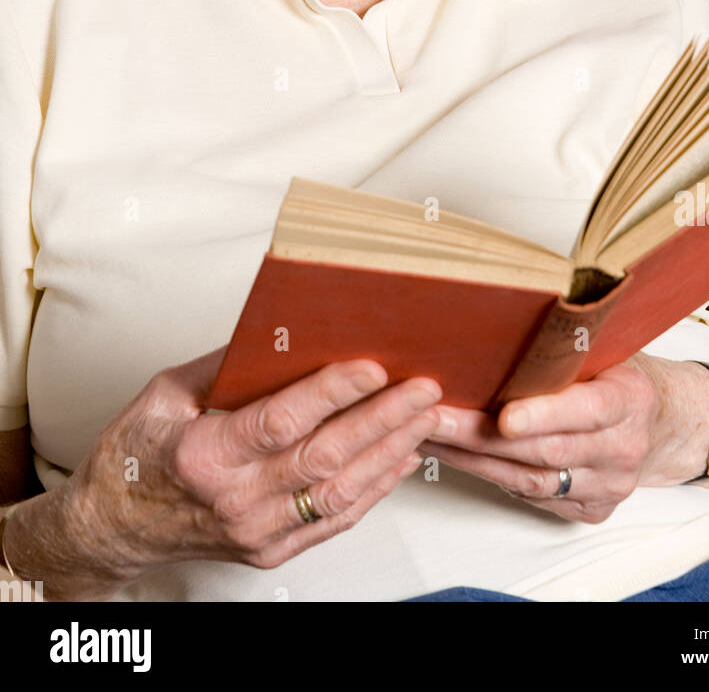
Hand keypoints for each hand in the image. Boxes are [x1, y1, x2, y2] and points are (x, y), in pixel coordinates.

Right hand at [4, 350, 443, 598]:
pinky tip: (400, 458)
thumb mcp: (165, 394)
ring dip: (389, 453)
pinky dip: (374, 490)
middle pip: (324, 459)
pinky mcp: (271, 551)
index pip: (281, 422)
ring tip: (426, 417)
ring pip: (339, 493)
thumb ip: (225, 364)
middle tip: (423, 388)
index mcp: (204, 456)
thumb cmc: (138, 455)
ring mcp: (256, 532)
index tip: (373, 365)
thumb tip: (281, 326)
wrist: (113, 527)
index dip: (333, 393)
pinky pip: (334, 521)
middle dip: (382, 420)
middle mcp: (234, 501)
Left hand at [417, 354, 672, 523]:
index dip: (543, 415)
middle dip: (483, 436)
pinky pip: (534, 498)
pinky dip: (493, 477)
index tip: (503, 418)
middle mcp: (623, 449)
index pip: (586, 410)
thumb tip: (504, 316)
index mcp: (629, 400)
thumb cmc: (620, 376)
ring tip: (430, 438)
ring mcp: (608, 485)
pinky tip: (460, 457)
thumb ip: (569, 347)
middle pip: (546, 451)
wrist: (663, 424)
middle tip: (433, 420)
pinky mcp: (591, 510)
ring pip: (533, 481)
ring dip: (476, 460)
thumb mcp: (607, 349)